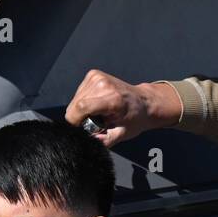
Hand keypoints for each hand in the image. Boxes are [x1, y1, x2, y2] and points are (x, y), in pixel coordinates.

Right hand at [64, 69, 181, 146]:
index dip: (74, 120)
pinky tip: (96, 103)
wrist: (143, 102)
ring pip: (76, 98)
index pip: (82, 107)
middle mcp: (104, 85)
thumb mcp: (121, 135)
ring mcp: (98, 77)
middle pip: (76, 104)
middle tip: (95, 121)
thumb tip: (86, 141)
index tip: (79, 128)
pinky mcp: (94, 74)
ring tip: (98, 112)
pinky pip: (79, 92)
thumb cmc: (134, 119)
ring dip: (81, 109)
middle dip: (80, 116)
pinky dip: (84, 100)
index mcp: (113, 100)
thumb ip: (103, 141)